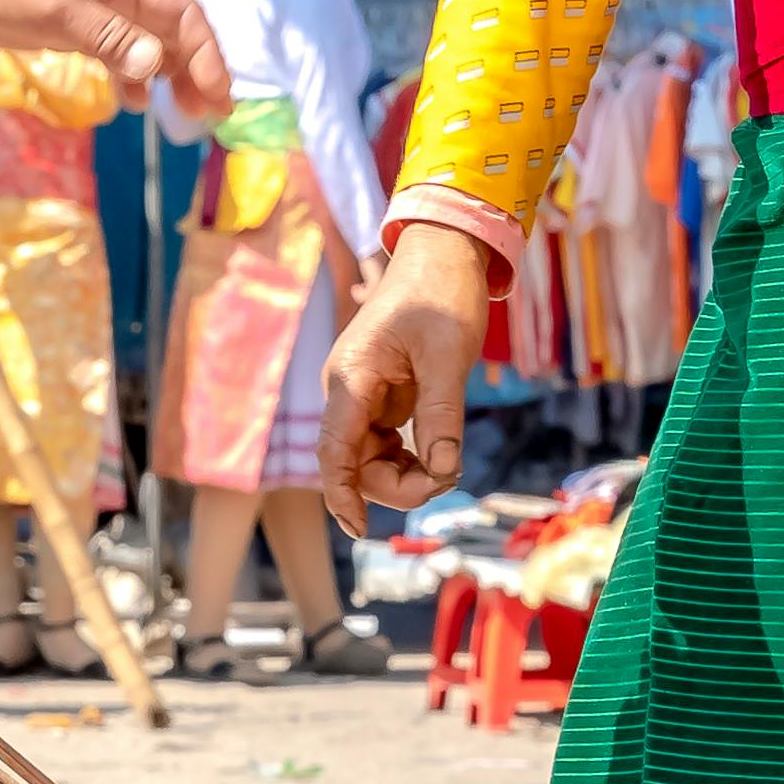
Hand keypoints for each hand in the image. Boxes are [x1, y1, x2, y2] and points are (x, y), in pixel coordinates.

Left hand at [0, 0, 230, 124]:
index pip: (181, 12)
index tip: (216, 91)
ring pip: (152, 45)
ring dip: (174, 77)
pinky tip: (136, 105)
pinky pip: (121, 55)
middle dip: (199, 69)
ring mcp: (101, 12)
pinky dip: (134, 79)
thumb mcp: (58, 7)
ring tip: (187, 114)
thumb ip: (108, 35)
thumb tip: (157, 65)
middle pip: (175, 31)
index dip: (205, 51)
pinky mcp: (80, 30)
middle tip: (213, 113)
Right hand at [327, 223, 497, 516]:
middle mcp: (346, 390)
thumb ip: (442, 415)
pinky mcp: (379, 397)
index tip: (359, 531)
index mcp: (352, 378)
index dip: (342, 495)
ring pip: (368, 459)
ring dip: (403, 475)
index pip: (334, 451)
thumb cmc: (442, 293)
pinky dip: (409, 459)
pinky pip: (384, 444)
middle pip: (352, 464)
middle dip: (394, 485)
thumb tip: (442, 472)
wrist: (443, 252)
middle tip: (445, 478)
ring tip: (445, 465)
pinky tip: (436, 455)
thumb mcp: (449, 355)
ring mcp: (361, 395)